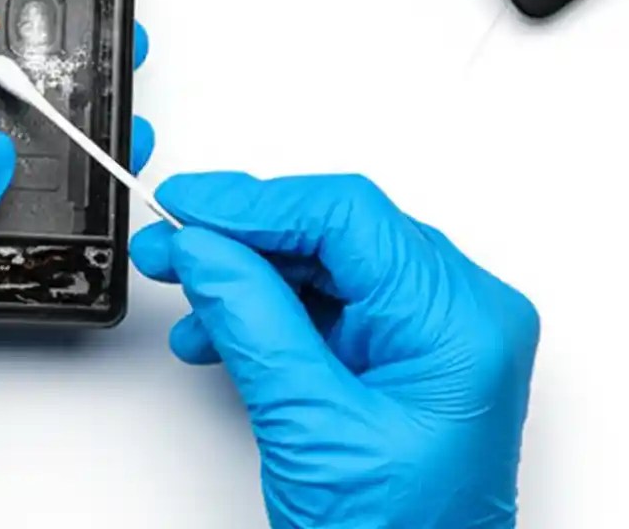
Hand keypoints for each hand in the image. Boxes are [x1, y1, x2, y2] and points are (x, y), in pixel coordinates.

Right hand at [131, 173, 539, 527]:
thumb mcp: (310, 425)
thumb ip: (252, 322)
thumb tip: (204, 249)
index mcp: (457, 324)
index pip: (348, 217)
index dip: (255, 203)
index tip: (187, 205)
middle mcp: (456, 318)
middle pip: (335, 234)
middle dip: (242, 237)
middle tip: (170, 243)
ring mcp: (430, 338)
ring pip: (324, 266)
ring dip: (246, 276)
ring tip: (185, 290)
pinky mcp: (399, 358)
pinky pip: (326, 306)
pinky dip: (265, 311)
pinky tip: (217, 331)